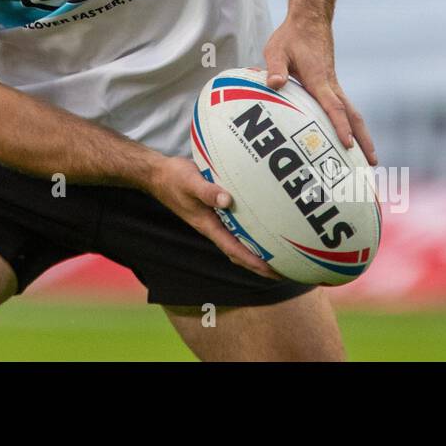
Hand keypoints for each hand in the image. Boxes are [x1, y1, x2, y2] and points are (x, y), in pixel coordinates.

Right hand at [147, 156, 283, 280]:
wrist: (159, 174)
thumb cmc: (174, 178)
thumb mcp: (189, 182)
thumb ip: (207, 191)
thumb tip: (228, 200)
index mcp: (208, 225)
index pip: (234, 250)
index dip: (253, 262)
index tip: (273, 271)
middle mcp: (213, 227)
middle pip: (240, 252)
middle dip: (260, 264)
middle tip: (286, 269)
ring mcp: (215, 220)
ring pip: (239, 241)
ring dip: (258, 250)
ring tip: (280, 253)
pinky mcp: (216, 210)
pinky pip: (237, 226)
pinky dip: (251, 231)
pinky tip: (264, 224)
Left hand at [263, 13, 377, 165]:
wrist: (309, 20)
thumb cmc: (291, 37)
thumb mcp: (277, 50)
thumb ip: (275, 68)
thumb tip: (274, 84)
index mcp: (319, 79)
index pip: (333, 107)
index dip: (340, 126)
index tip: (347, 144)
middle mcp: (331, 85)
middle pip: (352, 115)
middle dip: (363, 140)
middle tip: (373, 163)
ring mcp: (333, 85)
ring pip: (352, 113)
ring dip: (361, 134)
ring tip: (368, 158)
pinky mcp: (331, 84)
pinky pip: (344, 108)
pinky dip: (351, 124)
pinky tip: (350, 137)